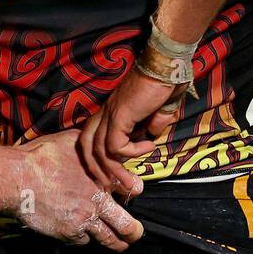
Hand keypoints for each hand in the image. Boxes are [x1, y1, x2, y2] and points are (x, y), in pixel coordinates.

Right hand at [15, 130, 144, 251]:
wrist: (18, 179)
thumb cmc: (42, 157)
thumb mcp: (71, 140)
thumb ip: (91, 145)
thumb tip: (101, 138)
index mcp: (102, 180)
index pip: (132, 191)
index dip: (134, 192)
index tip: (134, 193)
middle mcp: (97, 204)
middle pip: (127, 226)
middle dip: (134, 232)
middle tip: (136, 232)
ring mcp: (83, 221)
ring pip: (109, 240)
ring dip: (117, 243)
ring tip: (121, 244)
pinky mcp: (67, 234)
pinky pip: (84, 242)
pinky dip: (87, 239)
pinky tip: (86, 234)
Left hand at [79, 67, 185, 186]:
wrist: (166, 66)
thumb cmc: (165, 83)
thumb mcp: (160, 110)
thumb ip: (154, 123)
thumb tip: (152, 135)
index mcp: (111, 110)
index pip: (91, 137)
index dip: (96, 158)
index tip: (110, 175)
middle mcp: (105, 112)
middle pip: (86, 145)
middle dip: (96, 170)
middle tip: (110, 188)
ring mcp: (110, 113)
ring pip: (100, 150)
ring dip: (115, 170)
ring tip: (132, 183)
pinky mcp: (119, 115)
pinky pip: (116, 145)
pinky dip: (131, 152)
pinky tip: (149, 146)